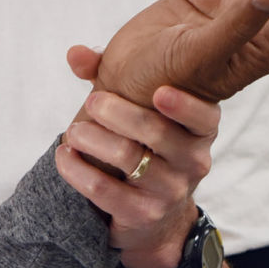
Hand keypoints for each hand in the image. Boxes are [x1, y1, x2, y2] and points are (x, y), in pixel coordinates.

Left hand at [57, 85, 217, 267]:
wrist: (153, 214)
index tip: (158, 92)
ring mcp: (171, 190)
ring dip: (92, 140)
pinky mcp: (144, 213)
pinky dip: (77, 170)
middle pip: (155, 131)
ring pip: (127, 158)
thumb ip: (109, 76)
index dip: (184, 105)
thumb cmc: (144, 145)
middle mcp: (194, 161)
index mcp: (201, 130)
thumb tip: (75, 53)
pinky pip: (104, 189)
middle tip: (91, 103)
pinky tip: (63, 156)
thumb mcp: (138, 110)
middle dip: (117, 113)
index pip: (204, 116)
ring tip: (72, 132)